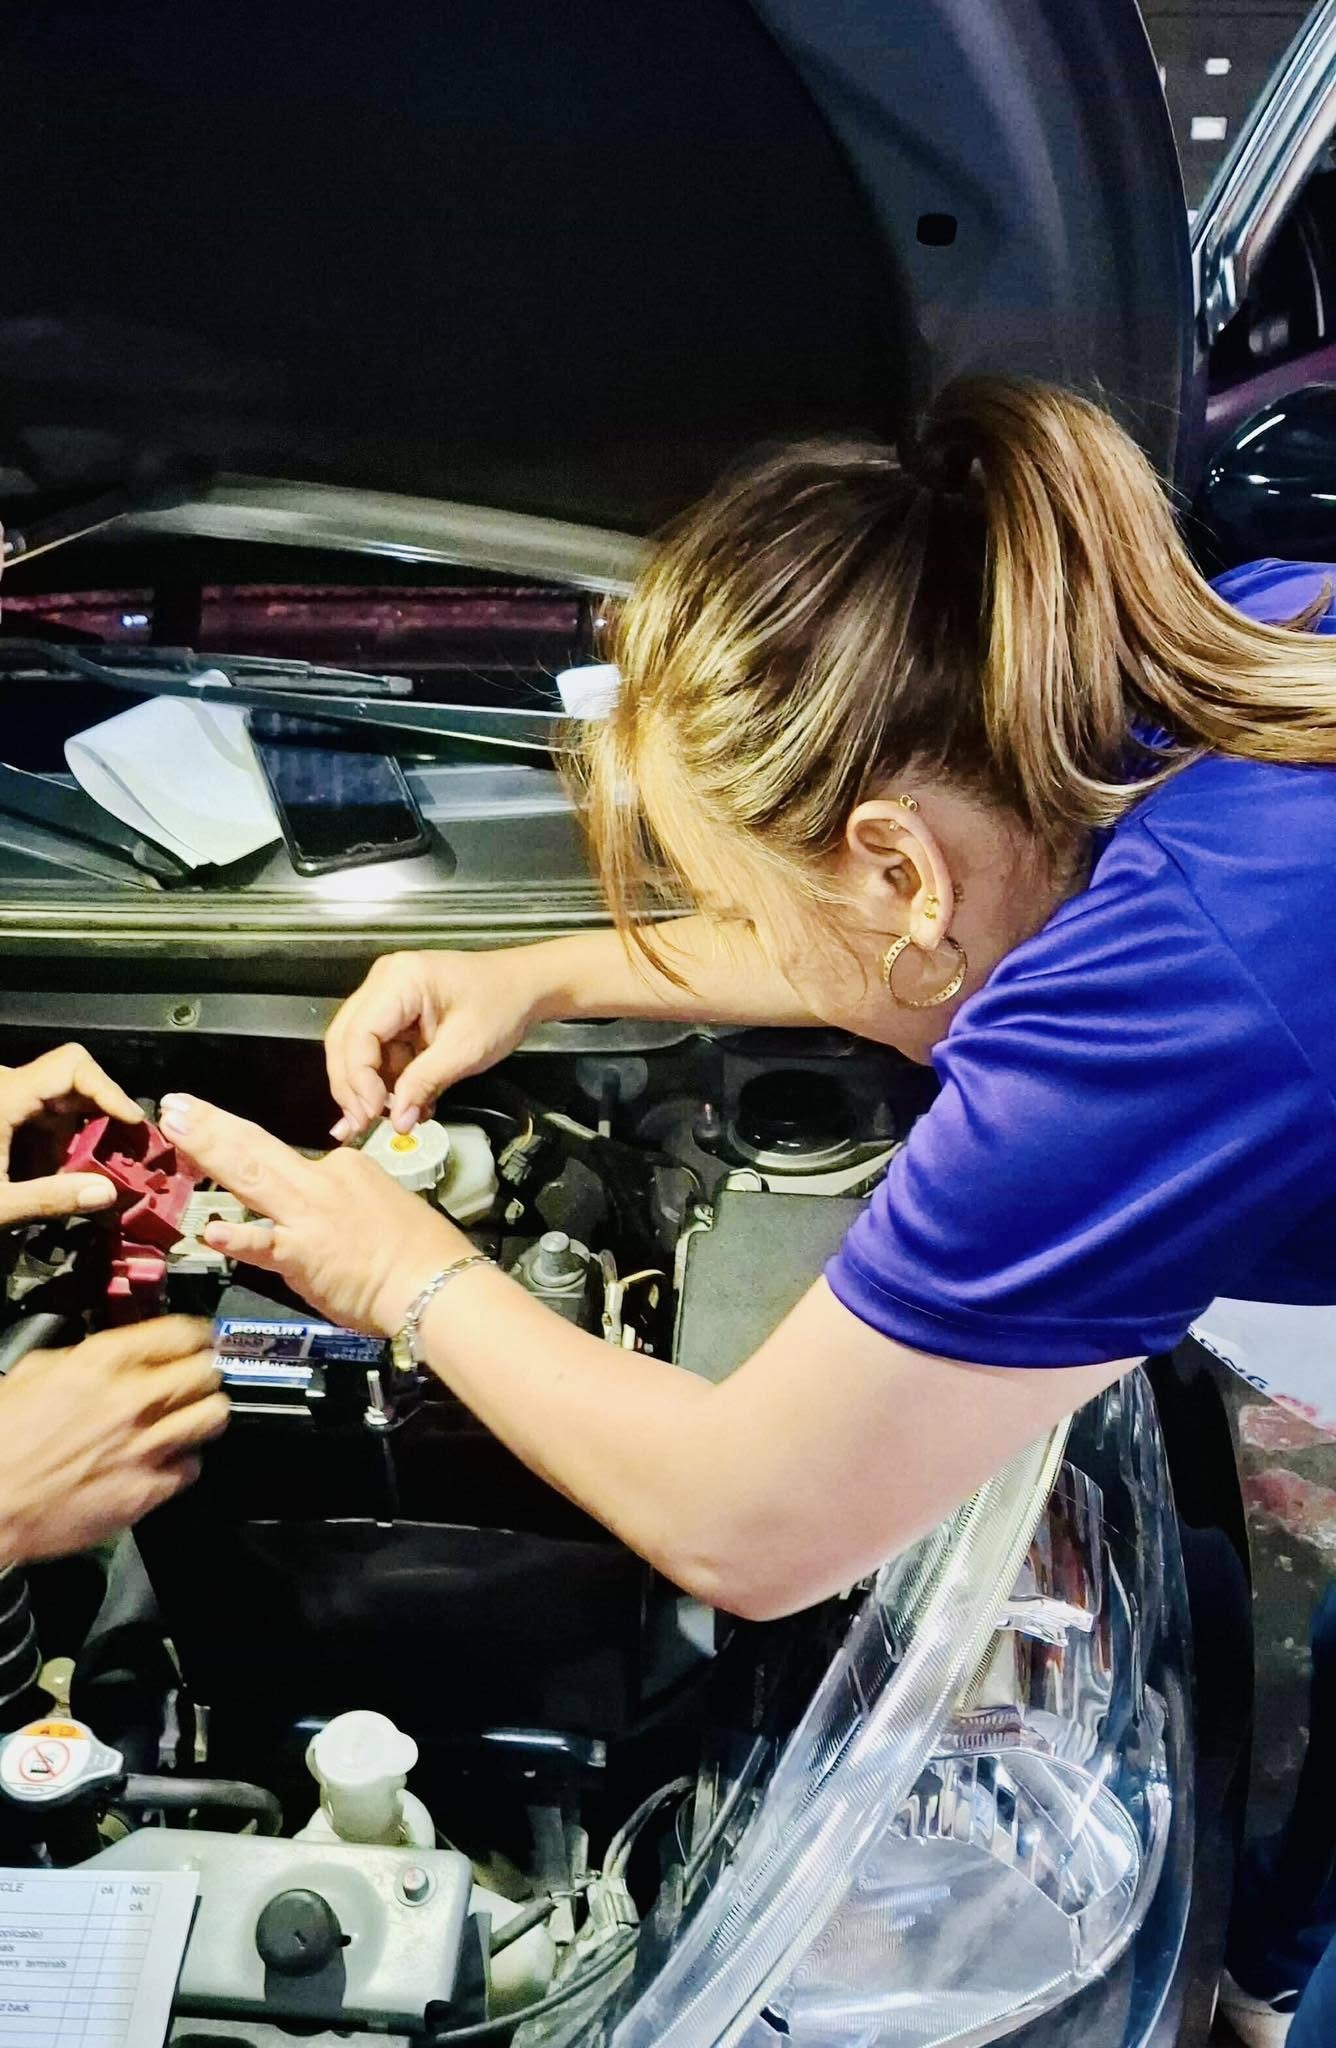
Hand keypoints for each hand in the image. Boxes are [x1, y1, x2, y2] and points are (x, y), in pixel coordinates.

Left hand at [0, 1043, 144, 1228]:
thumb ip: (52, 1198)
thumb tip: (107, 1194)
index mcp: (4, 1096)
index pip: (73, 1066)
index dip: (109, 1089)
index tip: (131, 1124)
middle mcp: (2, 1086)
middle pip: (69, 1082)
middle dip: (96, 1120)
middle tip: (117, 1156)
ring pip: (53, 1101)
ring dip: (72, 1136)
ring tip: (78, 1178)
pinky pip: (33, 1115)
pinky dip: (49, 1142)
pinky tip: (49, 1176)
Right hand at [0, 1318, 228, 1567]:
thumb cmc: (2, 1440)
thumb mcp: (35, 1371)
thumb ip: (85, 1358)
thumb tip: (113, 1357)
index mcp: (103, 1362)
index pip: (181, 1332)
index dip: (198, 1333)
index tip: (202, 1338)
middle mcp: (133, 1399)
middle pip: (206, 1371)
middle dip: (205, 1370)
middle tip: (199, 1376)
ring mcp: (145, 1446)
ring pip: (213, 1416)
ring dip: (206, 1412)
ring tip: (194, 1414)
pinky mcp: (147, 1489)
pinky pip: (193, 1467)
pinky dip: (186, 1461)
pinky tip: (170, 1458)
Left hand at [157, 1094, 468, 1334]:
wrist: (437, 1283)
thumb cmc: (420, 1252)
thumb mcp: (383, 1205)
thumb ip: (343, 1205)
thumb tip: (323, 1215)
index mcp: (342, 1168)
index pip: (287, 1157)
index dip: (242, 1147)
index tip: (211, 1133)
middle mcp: (320, 1183)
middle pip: (256, 1148)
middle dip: (210, 1125)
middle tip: (174, 1106)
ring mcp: (308, 1217)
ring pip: (250, 1176)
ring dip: (208, 1151)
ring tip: (174, 1129)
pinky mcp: (302, 1255)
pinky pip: (264, 1245)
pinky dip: (239, 1237)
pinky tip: (211, 1229)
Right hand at [325, 949, 543, 1140]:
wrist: (526, 987)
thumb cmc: (503, 1003)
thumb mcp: (466, 1048)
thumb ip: (426, 1083)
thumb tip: (398, 1119)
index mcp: (399, 980)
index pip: (357, 1035)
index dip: (358, 1079)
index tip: (370, 1113)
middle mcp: (385, 984)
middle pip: (346, 1042)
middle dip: (354, 1088)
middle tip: (363, 1124)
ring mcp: (389, 999)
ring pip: (358, 1051)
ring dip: (371, 1089)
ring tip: (390, 1119)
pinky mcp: (398, 1017)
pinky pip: (380, 1053)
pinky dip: (389, 1082)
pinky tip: (404, 1105)